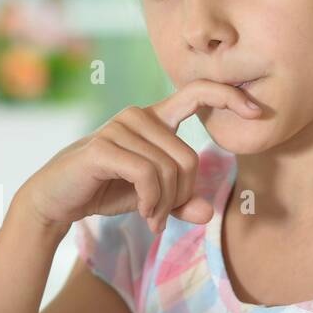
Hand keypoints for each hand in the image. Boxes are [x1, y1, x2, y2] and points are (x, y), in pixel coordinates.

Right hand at [18, 79, 261, 234]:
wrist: (54, 199)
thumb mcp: (149, 199)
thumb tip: (209, 211)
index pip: (197, 93)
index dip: (229, 96)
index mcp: (153, 118)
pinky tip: (144, 215)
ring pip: (170, 169)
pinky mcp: (103, 147)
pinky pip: (148, 175)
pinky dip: (152, 203)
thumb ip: (179, 202)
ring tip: (151, 218)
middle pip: (188, 157)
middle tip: (164, 216)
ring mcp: (119, 128)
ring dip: (164, 204)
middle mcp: (137, 115)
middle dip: (181, 195)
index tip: (257, 111)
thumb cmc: (102, 190)